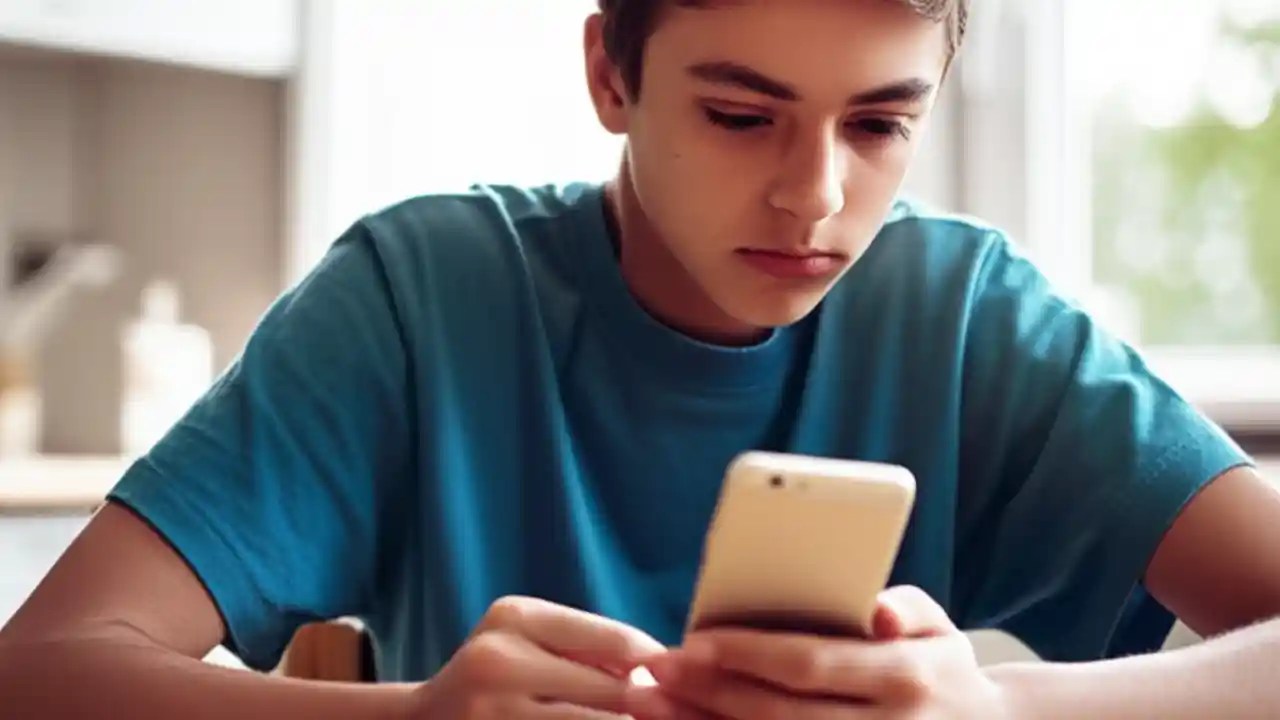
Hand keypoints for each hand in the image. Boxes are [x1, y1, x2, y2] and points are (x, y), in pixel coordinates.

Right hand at [410, 596, 691, 718]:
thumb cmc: (494, 678)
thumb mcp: (529, 641)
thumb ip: (588, 647)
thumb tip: (663, 668)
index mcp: (514, 617)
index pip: (614, 641)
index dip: (657, 665)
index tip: (682, 681)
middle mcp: (497, 659)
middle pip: (611, 688)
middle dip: (650, 705)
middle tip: (677, 709)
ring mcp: (493, 711)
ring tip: (650, 718)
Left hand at [647, 586, 1010, 718]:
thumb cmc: (943, 671)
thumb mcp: (942, 630)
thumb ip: (907, 607)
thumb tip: (875, 610)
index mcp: (904, 678)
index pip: (810, 664)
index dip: (747, 654)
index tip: (692, 640)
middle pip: (778, 715)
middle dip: (708, 693)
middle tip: (654, 673)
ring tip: (651, 708)